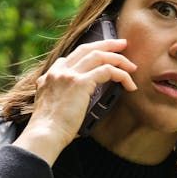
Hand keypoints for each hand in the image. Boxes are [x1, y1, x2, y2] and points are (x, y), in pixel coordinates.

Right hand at [15, 38, 136, 163]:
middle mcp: (58, 71)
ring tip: (131, 66)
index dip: (89, 54)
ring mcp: (69, 75)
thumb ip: (60, 98)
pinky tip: (129, 84)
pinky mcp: (80, 83)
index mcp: (49, 76)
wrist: (45, 134)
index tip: (102, 56)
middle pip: (86, 48)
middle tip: (122, 43)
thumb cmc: (50, 129)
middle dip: (107, 43)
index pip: (72, 57)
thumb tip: (76, 104)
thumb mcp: (49, 107)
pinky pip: (107, 71)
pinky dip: (121, 75)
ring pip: (99, 56)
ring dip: (118, 58)